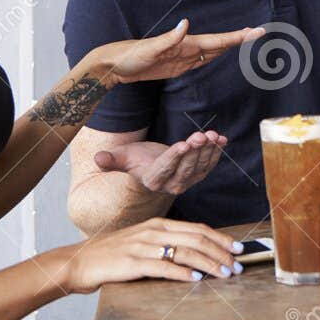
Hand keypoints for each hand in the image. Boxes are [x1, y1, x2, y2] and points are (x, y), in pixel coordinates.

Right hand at [53, 217, 242, 293]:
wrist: (80, 262)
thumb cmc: (112, 255)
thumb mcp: (142, 242)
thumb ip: (165, 244)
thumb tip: (194, 254)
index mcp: (158, 224)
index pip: (197, 229)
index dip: (220, 239)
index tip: (237, 249)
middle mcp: (153, 231)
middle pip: (196, 239)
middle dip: (221, 253)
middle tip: (237, 266)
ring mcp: (143, 246)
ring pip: (185, 252)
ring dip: (209, 264)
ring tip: (224, 274)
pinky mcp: (133, 262)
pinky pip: (163, 267)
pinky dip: (182, 273)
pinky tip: (195, 279)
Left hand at [88, 20, 263, 84]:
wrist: (115, 65)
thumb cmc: (130, 56)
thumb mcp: (149, 49)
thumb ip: (170, 38)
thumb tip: (186, 23)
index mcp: (185, 44)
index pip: (218, 40)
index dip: (237, 36)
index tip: (255, 31)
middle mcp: (188, 48)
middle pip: (220, 43)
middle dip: (240, 38)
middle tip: (260, 32)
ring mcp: (183, 56)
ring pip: (213, 50)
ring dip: (230, 45)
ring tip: (247, 38)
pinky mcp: (177, 65)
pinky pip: (201, 60)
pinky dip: (215, 55)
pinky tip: (221, 52)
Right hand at [93, 131, 227, 195]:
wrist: (147, 164)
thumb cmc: (133, 159)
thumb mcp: (120, 158)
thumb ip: (110, 160)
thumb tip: (98, 158)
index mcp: (152, 181)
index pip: (164, 169)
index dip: (174, 157)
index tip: (182, 143)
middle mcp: (170, 185)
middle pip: (185, 168)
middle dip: (194, 151)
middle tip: (200, 136)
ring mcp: (185, 181)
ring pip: (200, 167)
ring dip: (208, 150)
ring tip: (212, 135)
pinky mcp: (196, 175)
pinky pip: (209, 165)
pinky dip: (216, 152)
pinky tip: (221, 139)